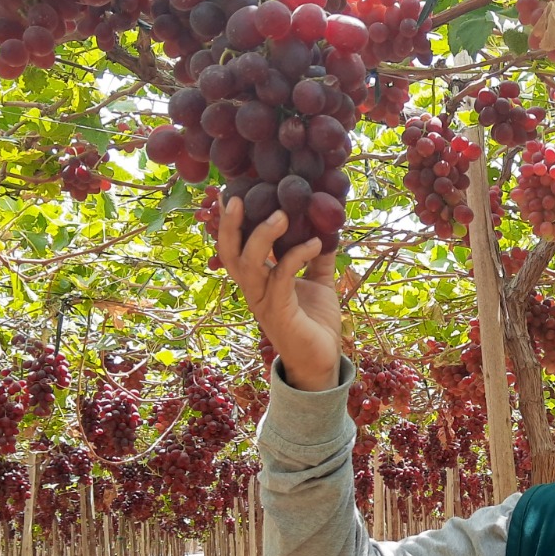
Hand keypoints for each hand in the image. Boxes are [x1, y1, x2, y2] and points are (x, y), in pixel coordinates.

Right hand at [215, 198, 342, 390]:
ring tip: (282, 214)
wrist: (322, 363)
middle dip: (229, 224)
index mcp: (259, 280)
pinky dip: (297, 257)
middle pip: (229, 253)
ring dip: (263, 236)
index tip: (228, 193)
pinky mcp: (279, 313)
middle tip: (236, 196)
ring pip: (248, 264)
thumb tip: (327, 228)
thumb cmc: (316, 324)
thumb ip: (317, 257)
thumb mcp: (318, 283)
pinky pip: (282, 278)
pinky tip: (315, 244)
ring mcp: (263, 302)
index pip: (235, 246)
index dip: (228, 222)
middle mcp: (254, 289)